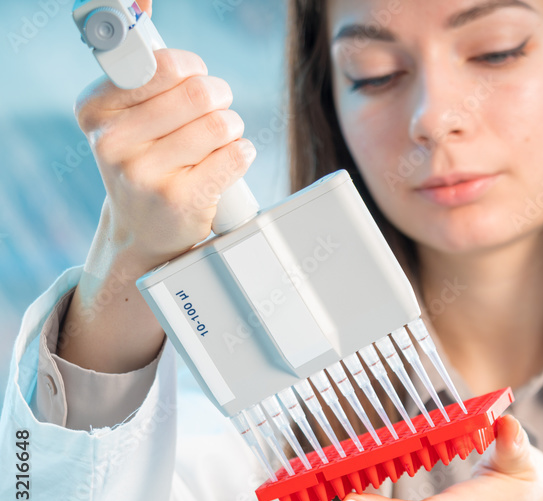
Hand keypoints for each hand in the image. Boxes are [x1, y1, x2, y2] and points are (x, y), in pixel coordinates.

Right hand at [59, 0, 255, 371]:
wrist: (144, 230)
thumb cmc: (145, 160)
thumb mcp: (127, 114)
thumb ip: (140, 69)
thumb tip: (142, 1)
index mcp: (95, 111)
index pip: (160, 65)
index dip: (189, 68)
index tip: (191, 76)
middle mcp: (112, 143)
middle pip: (199, 92)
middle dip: (219, 98)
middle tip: (215, 110)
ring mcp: (144, 175)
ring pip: (222, 124)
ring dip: (231, 128)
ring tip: (218, 142)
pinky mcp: (180, 201)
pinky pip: (236, 155)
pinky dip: (242, 153)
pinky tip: (229, 160)